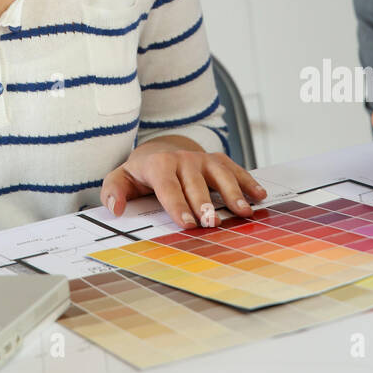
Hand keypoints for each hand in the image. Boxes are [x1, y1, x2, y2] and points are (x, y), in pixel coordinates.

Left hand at [101, 145, 266, 229]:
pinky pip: (234, 169)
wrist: (160, 149)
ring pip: (219, 173)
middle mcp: (183, 160)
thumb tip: (115, 209)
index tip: (187, 223)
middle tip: (213, 223)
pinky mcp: (217, 161)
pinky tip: (259, 196)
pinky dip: (248, 181)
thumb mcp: (121, 178)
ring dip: (232, 192)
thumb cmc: (141, 172)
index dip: (177, 204)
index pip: (168, 186)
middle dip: (205, 203)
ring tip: (243, 212)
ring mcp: (202, 159)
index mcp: (158, 165)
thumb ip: (114, 191)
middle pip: (195, 182)